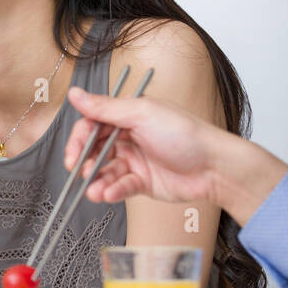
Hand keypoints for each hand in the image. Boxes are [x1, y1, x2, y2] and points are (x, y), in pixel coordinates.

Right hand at [63, 86, 225, 205]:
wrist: (214, 168)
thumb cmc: (186, 134)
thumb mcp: (141, 114)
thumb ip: (104, 107)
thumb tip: (75, 93)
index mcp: (128, 116)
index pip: (92, 125)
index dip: (79, 139)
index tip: (73, 154)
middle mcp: (129, 137)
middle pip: (94, 149)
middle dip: (85, 162)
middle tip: (80, 172)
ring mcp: (135, 160)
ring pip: (105, 171)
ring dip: (96, 181)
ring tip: (95, 191)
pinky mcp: (142, 182)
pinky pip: (119, 186)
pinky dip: (112, 190)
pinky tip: (109, 194)